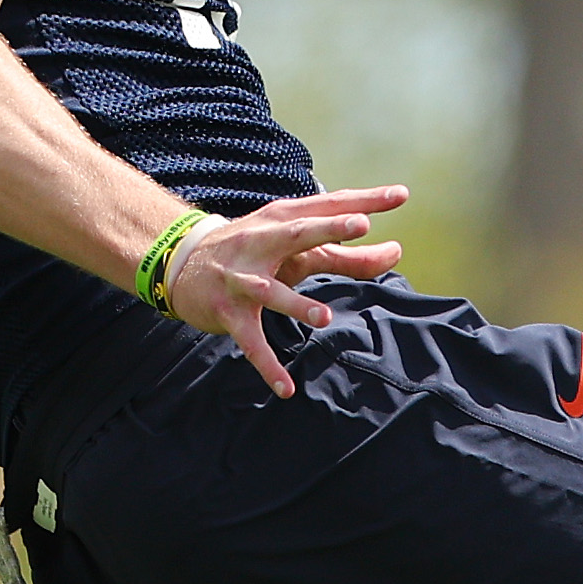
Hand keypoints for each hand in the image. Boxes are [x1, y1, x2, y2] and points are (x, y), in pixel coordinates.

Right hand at [161, 185, 409, 395]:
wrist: (183, 263)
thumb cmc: (255, 253)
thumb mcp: (299, 251)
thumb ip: (347, 255)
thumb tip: (397, 252)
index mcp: (283, 220)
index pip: (329, 205)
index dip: (365, 201)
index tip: (400, 195)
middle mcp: (261, 242)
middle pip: (298, 233)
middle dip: (327, 229)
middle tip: (360, 225)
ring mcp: (242, 279)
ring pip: (271, 292)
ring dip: (296, 305)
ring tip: (323, 319)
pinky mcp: (229, 312)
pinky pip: (251, 341)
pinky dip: (267, 365)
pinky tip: (287, 388)